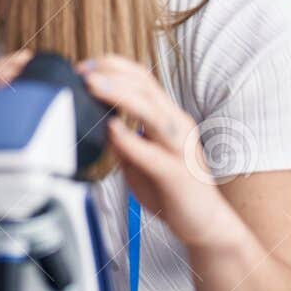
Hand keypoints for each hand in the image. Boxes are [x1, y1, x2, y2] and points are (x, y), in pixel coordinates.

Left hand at [76, 54, 243, 250]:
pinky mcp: (179, 175)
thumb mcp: (141, 159)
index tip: (86, 66)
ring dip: (121, 96)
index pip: (144, 80)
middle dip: (113, 76)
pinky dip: (132, 140)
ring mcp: (180, 149)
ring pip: (153, 113)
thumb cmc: (172, 190)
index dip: (115, 68)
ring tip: (95, 86)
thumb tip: (95, 124)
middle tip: (84, 71)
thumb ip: (122, 140)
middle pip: (147, 89)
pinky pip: (154, 154)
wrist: (206, 224)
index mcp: (169, 119)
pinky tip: (113, 130)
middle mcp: (178, 127)